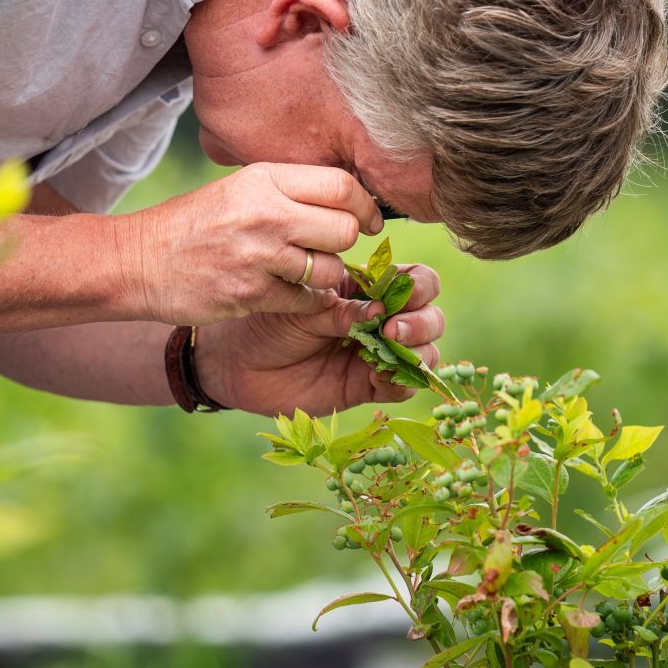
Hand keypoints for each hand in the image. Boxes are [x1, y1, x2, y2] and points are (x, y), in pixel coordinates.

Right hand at [117, 163, 382, 325]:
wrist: (138, 261)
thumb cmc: (195, 224)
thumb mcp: (240, 189)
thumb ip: (289, 191)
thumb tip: (348, 198)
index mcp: (264, 179)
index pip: (342, 186)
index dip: (366, 206)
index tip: (369, 220)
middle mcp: (265, 214)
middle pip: (345, 229)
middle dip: (347, 242)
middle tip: (333, 248)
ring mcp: (258, 256)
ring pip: (330, 269)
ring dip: (327, 276)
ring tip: (306, 272)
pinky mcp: (251, 294)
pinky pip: (306, 301)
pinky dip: (307, 301)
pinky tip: (291, 293)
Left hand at [197, 264, 445, 416]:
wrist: (237, 364)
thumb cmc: (267, 322)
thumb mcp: (304, 306)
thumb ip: (341, 310)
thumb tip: (382, 311)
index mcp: (367, 289)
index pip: (414, 280)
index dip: (419, 286)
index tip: (400, 293)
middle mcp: (380, 319)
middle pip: (430, 315)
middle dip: (422, 320)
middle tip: (394, 327)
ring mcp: (376, 354)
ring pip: (425, 351)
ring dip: (420, 348)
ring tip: (392, 346)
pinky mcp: (366, 387)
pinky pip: (402, 386)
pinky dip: (404, 381)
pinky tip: (383, 375)